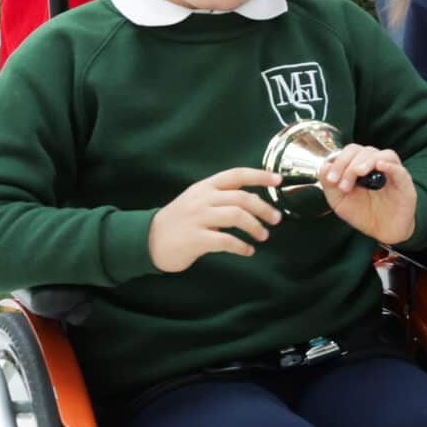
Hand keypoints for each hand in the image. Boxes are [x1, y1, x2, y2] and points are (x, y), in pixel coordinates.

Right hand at [147, 167, 281, 272]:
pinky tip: (248, 251)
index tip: (278, 180)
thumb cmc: (179, 220)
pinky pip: (225, 241)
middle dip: (264, 208)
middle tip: (276, 219)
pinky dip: (241, 246)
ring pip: (236, 216)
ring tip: (263, 236)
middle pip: (242, 198)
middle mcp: (202, 199)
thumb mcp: (197, 199)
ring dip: (255, 227)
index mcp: (205, 186)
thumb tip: (254, 200)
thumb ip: (221, 196)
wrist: (147, 240)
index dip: (260, 176)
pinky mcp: (195, 239)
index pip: (237, 174)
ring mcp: (198, 218)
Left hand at [318, 143, 416, 244]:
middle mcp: (377, 166)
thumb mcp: (340, 202)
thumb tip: (324, 167)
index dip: (339, 161)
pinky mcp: (404, 184)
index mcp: (361, 167)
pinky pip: (399, 170)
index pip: (351, 152)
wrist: (384, 232)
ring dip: (366, 161)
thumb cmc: (365, 214)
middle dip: (349, 164)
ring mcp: (392, 173)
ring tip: (358, 173)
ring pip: (383, 155)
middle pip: (364, 150)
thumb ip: (330, 186)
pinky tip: (380, 167)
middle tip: (343, 185)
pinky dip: (389, 165)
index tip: (331, 179)